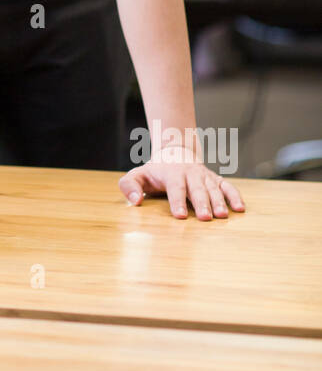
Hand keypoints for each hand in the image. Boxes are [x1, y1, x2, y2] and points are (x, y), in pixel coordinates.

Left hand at [119, 150, 244, 219]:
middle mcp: (190, 173)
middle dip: (201, 203)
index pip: (175, 187)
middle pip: (197, 189)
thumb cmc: (154, 171)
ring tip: (222, 216)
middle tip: (205, 218)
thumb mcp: (137, 175)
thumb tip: (135, 200)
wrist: (175, 153)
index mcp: (171, 172)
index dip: (177, 201)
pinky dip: (234, 196)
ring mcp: (204, 176)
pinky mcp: (215, 179)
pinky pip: (227, 186)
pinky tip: (240, 208)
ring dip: (219, 201)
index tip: (179, 216)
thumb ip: (130, 186)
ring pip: (213, 188)